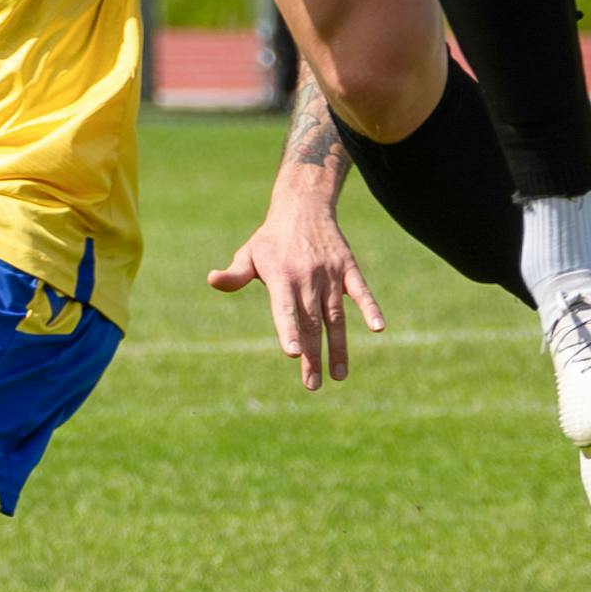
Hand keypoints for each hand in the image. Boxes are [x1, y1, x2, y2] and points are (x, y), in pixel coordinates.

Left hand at [206, 187, 388, 389]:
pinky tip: (379, 328)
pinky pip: (361, 291)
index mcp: (281, 277)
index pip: (285, 308)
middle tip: (312, 385)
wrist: (303, 207)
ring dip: (338, 346)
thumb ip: (235, 274)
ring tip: (339, 375)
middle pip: (311, 322)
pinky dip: (370, 308)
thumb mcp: (249, 253)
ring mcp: (330, 273)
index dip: (289, 330)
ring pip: (336, 316)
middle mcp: (307, 277)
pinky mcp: (348, 268)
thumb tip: (212, 280)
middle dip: (312, 355)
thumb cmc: (272, 238)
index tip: (292, 354)